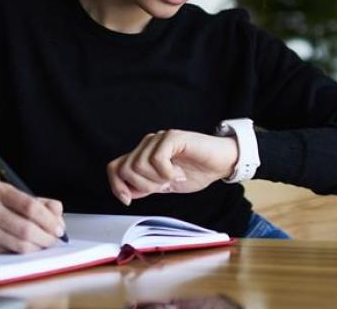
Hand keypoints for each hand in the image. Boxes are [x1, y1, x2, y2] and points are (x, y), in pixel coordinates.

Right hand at [0, 181, 64, 253]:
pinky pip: (9, 253)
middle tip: (53, 240)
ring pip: (18, 244)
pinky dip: (22, 253)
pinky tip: (26, 248)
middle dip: (45, 238)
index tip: (59, 228)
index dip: (49, 220)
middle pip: (25, 228)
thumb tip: (58, 217)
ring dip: (37, 248)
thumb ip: (41, 204)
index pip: (30, 206)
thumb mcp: (16, 197)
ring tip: (42, 245)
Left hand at [106, 129, 238, 205]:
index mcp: (144, 155)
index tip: (128, 200)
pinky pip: (157, 159)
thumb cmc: (197, 171)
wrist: (221, 163)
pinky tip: (179, 172)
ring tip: (174, 177)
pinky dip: (167, 172)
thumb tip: (126, 193)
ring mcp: (159, 139)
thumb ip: (145, 187)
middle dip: (144, 185)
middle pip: (126, 169)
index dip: (116, 185)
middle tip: (164, 186)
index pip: (115, 167)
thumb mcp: (165, 185)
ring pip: (139, 165)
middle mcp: (148, 144)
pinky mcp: (173, 137)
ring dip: (157, 179)